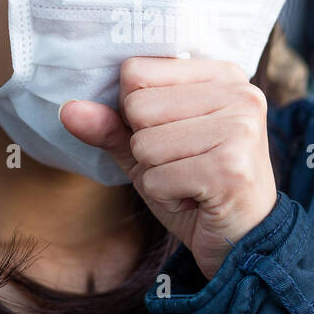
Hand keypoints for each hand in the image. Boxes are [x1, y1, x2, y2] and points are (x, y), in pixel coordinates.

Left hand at [59, 57, 277, 280]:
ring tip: (192, 182)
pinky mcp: (231, 168)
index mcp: (222, 74)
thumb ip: (112, 126)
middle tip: (186, 164)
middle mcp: (239, 93)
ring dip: (157, 175)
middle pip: (137, 106)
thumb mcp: (150, 151)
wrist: (245, 242)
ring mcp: (239, 128)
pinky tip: (198, 200)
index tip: (174, 134)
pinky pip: (157, 179)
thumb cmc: (197, 189)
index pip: (135, 71)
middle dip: (147, 148)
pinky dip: (167, 197)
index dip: (136, 112)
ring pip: (144, 144)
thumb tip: (67, 109)